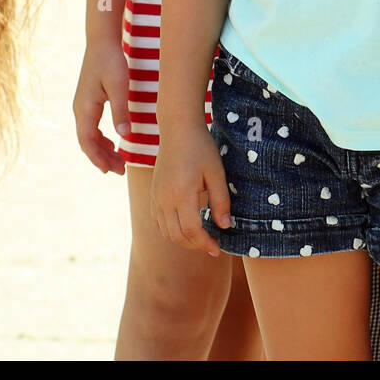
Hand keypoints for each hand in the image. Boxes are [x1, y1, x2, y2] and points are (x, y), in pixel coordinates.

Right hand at [73, 37, 130, 174]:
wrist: (102, 42)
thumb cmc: (111, 62)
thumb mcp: (120, 87)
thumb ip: (121, 111)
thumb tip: (124, 136)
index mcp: (85, 108)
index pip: (88, 141)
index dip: (98, 158)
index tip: (111, 171)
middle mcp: (80, 109)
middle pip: (88, 142)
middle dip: (102, 158)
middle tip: (120, 170)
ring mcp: (83, 106)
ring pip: (89, 136)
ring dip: (103, 149)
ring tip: (119, 161)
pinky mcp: (88, 101)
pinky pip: (92, 127)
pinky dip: (101, 139)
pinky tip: (114, 142)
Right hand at [151, 124, 232, 253]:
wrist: (178, 129)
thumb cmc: (200, 148)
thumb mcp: (216, 172)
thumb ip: (221, 201)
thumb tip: (225, 226)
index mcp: (181, 194)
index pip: (191, 231)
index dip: (205, 244)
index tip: (217, 249)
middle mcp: (164, 200)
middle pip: (177, 236)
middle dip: (195, 245)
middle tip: (212, 244)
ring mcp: (156, 198)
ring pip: (166, 232)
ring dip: (183, 239)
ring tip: (201, 237)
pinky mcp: (153, 194)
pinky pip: (159, 222)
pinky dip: (171, 230)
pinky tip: (185, 226)